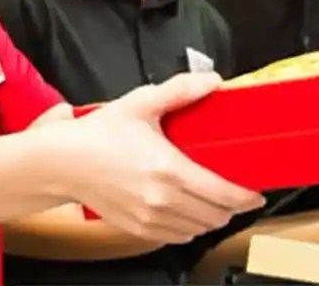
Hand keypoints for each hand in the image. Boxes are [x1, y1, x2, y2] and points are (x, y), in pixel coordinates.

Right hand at [55, 73, 264, 243]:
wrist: (62, 162)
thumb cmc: (97, 135)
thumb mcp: (141, 103)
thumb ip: (180, 91)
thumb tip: (211, 81)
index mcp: (168, 169)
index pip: (224, 194)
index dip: (247, 197)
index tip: (255, 193)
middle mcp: (162, 199)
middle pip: (216, 216)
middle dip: (232, 207)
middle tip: (236, 193)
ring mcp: (150, 218)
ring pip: (198, 230)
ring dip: (212, 219)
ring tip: (214, 202)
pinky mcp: (138, 228)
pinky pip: (177, 236)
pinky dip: (189, 228)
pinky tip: (188, 211)